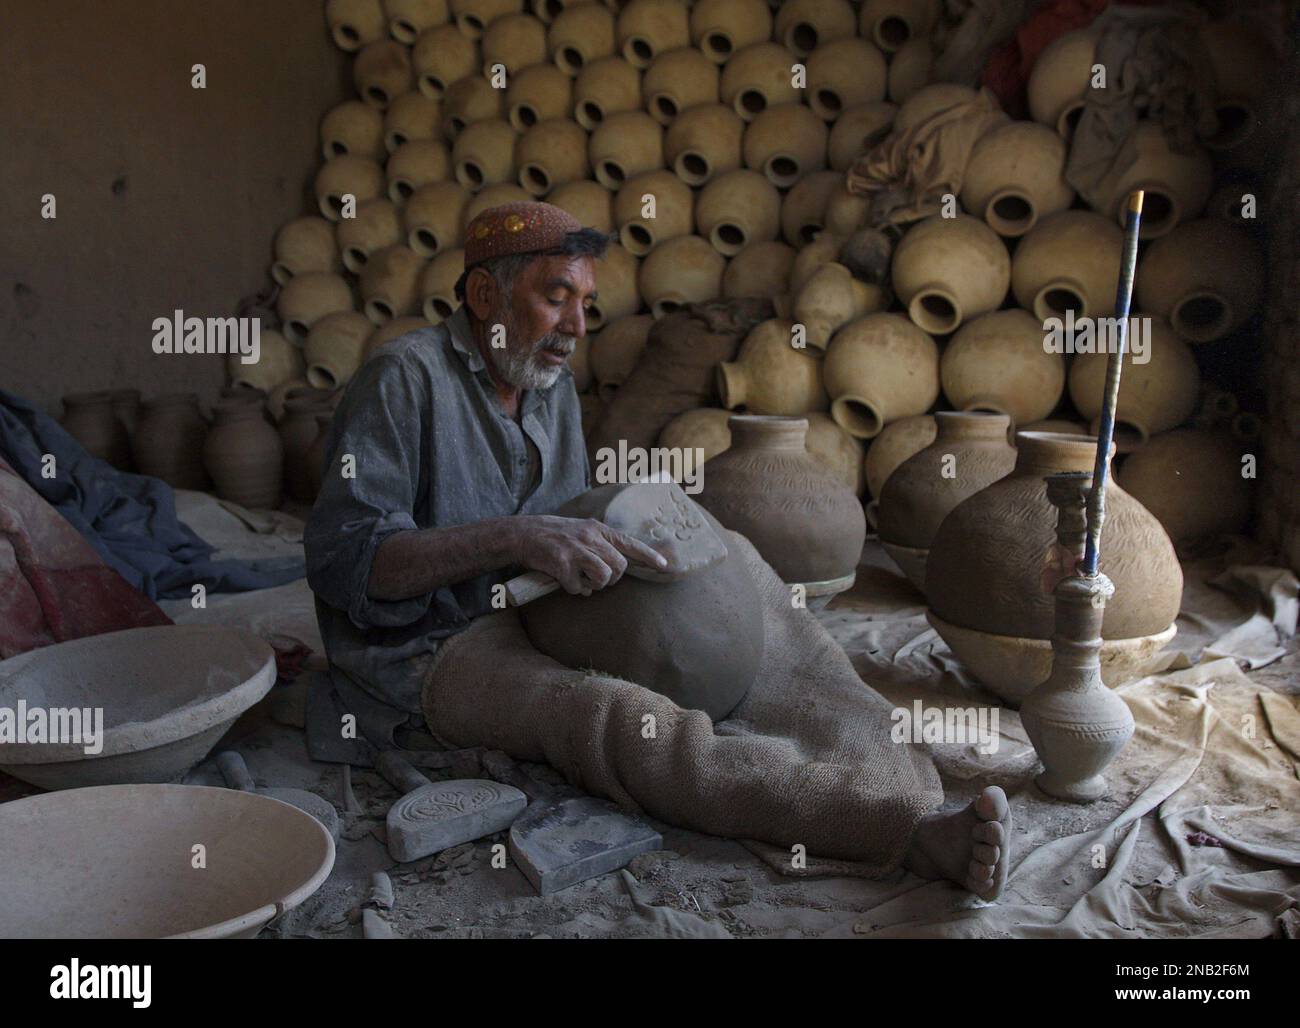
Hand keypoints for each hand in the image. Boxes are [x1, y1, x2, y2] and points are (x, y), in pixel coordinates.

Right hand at [512, 516, 667, 595]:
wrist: (524, 533)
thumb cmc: (556, 536)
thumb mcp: (583, 532)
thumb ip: (601, 545)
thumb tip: (617, 569)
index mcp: (598, 529)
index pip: (630, 543)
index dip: (649, 556)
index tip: (665, 566)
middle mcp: (590, 538)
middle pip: (619, 566)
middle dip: (612, 578)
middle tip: (597, 577)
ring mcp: (577, 550)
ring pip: (604, 577)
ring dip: (595, 585)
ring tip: (583, 579)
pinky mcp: (562, 564)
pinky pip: (580, 587)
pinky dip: (574, 589)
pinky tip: (565, 581)